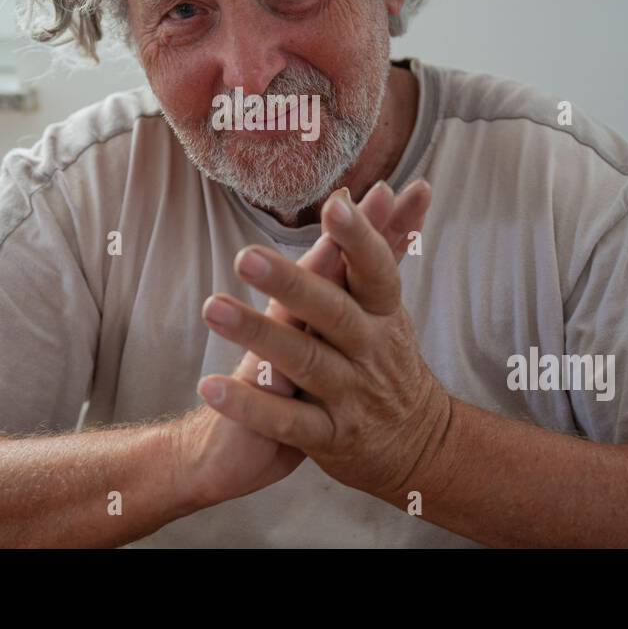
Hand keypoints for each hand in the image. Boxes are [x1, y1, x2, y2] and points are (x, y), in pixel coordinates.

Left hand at [196, 182, 451, 502]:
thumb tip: (403, 184)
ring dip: (258, 334)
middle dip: (292, 283)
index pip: (376, 270)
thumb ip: (389, 243)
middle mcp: (370, 351)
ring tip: (213, 307)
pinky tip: (210, 386)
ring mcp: (351, 395)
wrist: (417, 444)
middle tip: (245, 256)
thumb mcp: (392, 303)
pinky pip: (287, 422)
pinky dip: (250, 405)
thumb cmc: (387, 356)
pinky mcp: (330, 437)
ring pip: (304, 363)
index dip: (359, 238)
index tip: (336, 203)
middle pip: (333, 313)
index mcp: (384, 313)